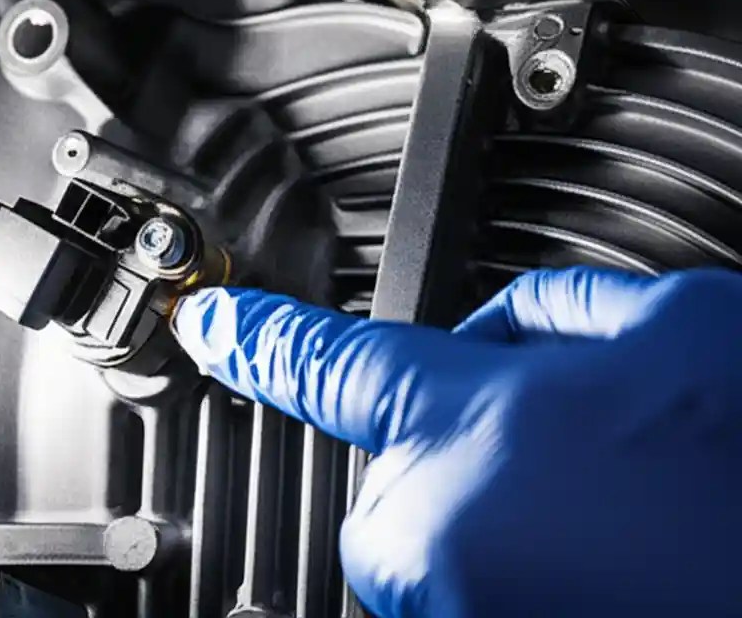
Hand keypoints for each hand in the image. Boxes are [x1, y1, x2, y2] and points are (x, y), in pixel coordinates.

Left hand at [173, 267, 741, 617]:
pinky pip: (466, 588)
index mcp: (476, 429)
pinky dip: (512, 571)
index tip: (217, 326)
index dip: (265, 342)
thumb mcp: (685, 335)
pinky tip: (607, 558)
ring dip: (497, 516)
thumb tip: (501, 329)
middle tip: (582, 450)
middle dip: (465, 446)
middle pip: (401, 466)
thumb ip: (561, 314)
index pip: (332, 367)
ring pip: (437, 537)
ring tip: (616, 515)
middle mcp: (441, 537)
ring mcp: (457, 610)